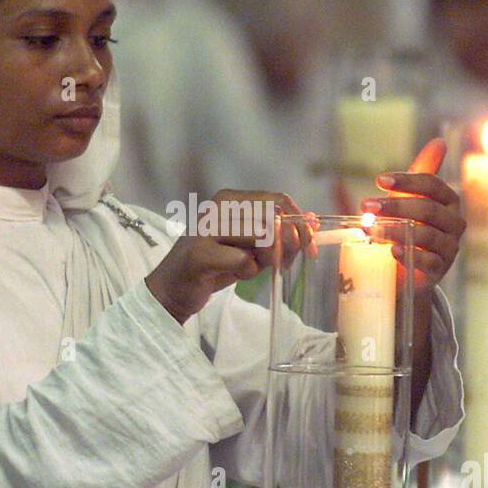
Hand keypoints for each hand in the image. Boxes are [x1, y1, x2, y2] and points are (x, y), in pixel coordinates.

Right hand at [145, 190, 309, 323]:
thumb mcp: (252, 247)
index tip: (311, 246)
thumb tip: (313, 223)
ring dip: (266, 259)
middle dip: (287, 244)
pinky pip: (244, 261)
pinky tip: (234, 274)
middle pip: (273, 218)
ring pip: (261, 236)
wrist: (174, 288)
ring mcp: (206, 228)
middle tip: (280, 264)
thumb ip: (278, 234)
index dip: (300, 222)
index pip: (278, 200)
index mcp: (230, 198)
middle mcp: (218, 207)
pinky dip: (248, 272)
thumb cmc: (215, 265)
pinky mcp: (200, 253)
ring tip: (251, 267)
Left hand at [359, 138, 464, 285]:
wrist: (407, 269)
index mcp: (448, 201)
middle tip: (367, 205)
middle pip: (428, 210)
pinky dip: (410, 255)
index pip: (432, 184)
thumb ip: (421, 172)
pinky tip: (393, 250)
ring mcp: (449, 248)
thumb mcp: (411, 198)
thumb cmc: (409, 226)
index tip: (379, 180)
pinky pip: (429, 262)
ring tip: (372, 229)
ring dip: (396, 230)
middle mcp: (454, 223)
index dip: (407, 181)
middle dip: (396, 206)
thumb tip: (440, 141)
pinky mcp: (440, 270)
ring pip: (427, 235)